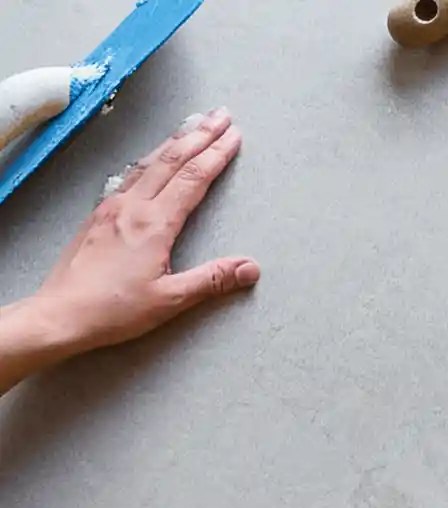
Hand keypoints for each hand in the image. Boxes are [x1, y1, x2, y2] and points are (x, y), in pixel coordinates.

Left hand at [33, 107, 257, 354]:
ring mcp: (111, 207)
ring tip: (193, 125)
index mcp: (153, 224)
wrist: (60, 314)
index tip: (234, 137)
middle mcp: (132, 207)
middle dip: (200, 135)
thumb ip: (212, 279)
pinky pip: (130, 175)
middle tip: (222, 116)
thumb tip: (251, 267)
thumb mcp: (171, 299)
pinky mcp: (98, 215)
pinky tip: (153, 158)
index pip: (193, 179)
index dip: (216, 155)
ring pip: (148, 162)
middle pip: (172, 160)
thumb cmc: (113, 310)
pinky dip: (151, 158)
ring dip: (174, 141)